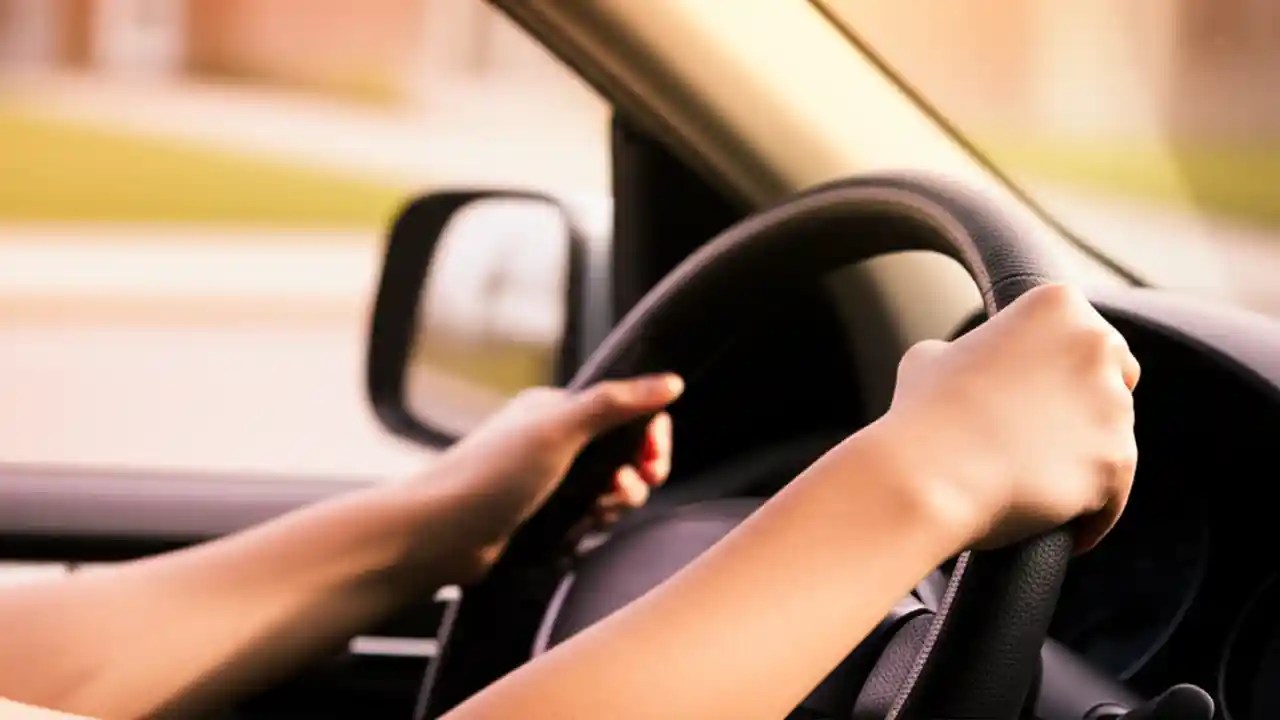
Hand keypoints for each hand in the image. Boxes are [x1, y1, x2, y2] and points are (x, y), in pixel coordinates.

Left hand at [426, 373, 683, 582]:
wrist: (440, 535)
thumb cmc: (492, 476)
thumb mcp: (560, 430)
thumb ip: (615, 404)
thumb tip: (670, 382)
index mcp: (557, 410)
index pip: (626, 413)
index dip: (649, 438)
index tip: (652, 464)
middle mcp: (553, 441)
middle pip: (623, 455)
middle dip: (633, 477)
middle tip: (621, 492)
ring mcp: (548, 480)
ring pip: (608, 491)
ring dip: (613, 504)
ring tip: (594, 512)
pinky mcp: (542, 517)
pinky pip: (587, 519)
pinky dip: (590, 525)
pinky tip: (577, 530)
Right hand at [870, 284, 1139, 552]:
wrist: (927, 474)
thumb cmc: (924, 413)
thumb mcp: (932, 357)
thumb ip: (967, 351)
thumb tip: (966, 365)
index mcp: (1056, 305)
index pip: (1085, 335)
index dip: (1061, 368)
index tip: (1037, 392)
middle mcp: (1096, 347)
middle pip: (1117, 381)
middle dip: (1086, 408)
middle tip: (1037, 435)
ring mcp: (1113, 408)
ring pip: (1113, 441)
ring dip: (1082, 461)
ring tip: (1030, 486)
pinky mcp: (1115, 465)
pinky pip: (1112, 496)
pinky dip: (1087, 513)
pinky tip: (1053, 524)